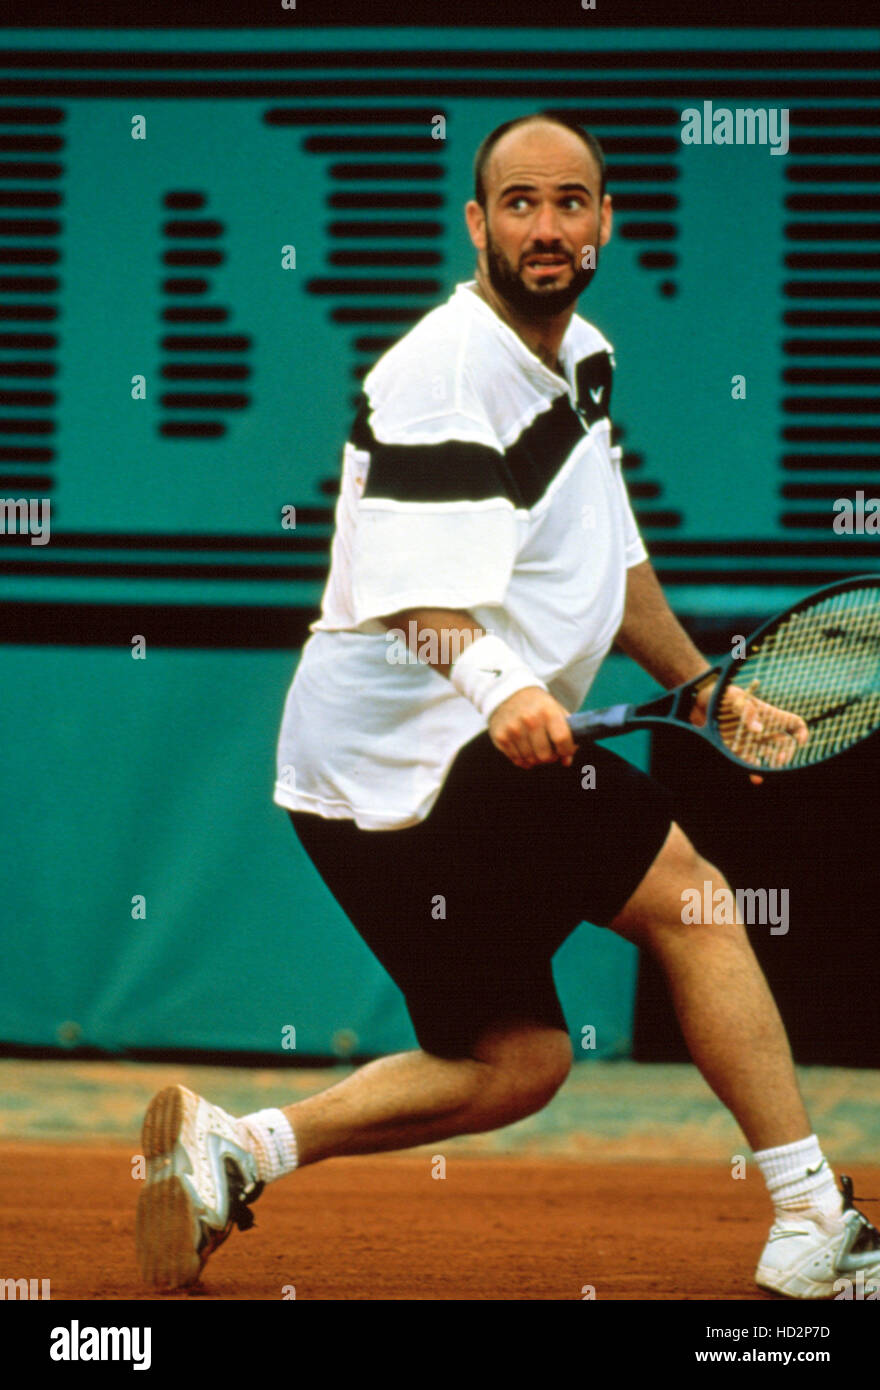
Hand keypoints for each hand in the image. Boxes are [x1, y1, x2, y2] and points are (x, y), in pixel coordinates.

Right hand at [488, 687, 576, 768]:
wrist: (509, 693)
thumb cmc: (538, 705)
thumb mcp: (556, 710)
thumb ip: (566, 734)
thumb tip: (566, 761)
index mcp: (548, 711)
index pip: (562, 739)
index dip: (567, 750)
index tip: (565, 751)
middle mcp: (530, 720)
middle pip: (545, 755)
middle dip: (550, 757)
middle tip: (549, 751)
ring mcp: (513, 729)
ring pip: (530, 760)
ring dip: (536, 759)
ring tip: (537, 749)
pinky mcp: (501, 737)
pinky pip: (516, 760)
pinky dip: (523, 759)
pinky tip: (525, 750)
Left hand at [691, 679, 808, 784]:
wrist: (700, 703)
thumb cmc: (721, 695)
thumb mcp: (733, 697)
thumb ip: (745, 710)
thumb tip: (758, 730)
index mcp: (769, 715)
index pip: (793, 724)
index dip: (801, 732)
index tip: (800, 741)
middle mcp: (764, 729)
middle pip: (785, 744)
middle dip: (786, 753)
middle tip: (780, 760)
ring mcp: (752, 740)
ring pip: (768, 756)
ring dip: (771, 764)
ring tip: (769, 771)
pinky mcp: (737, 749)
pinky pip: (750, 762)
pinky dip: (753, 770)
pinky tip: (755, 776)